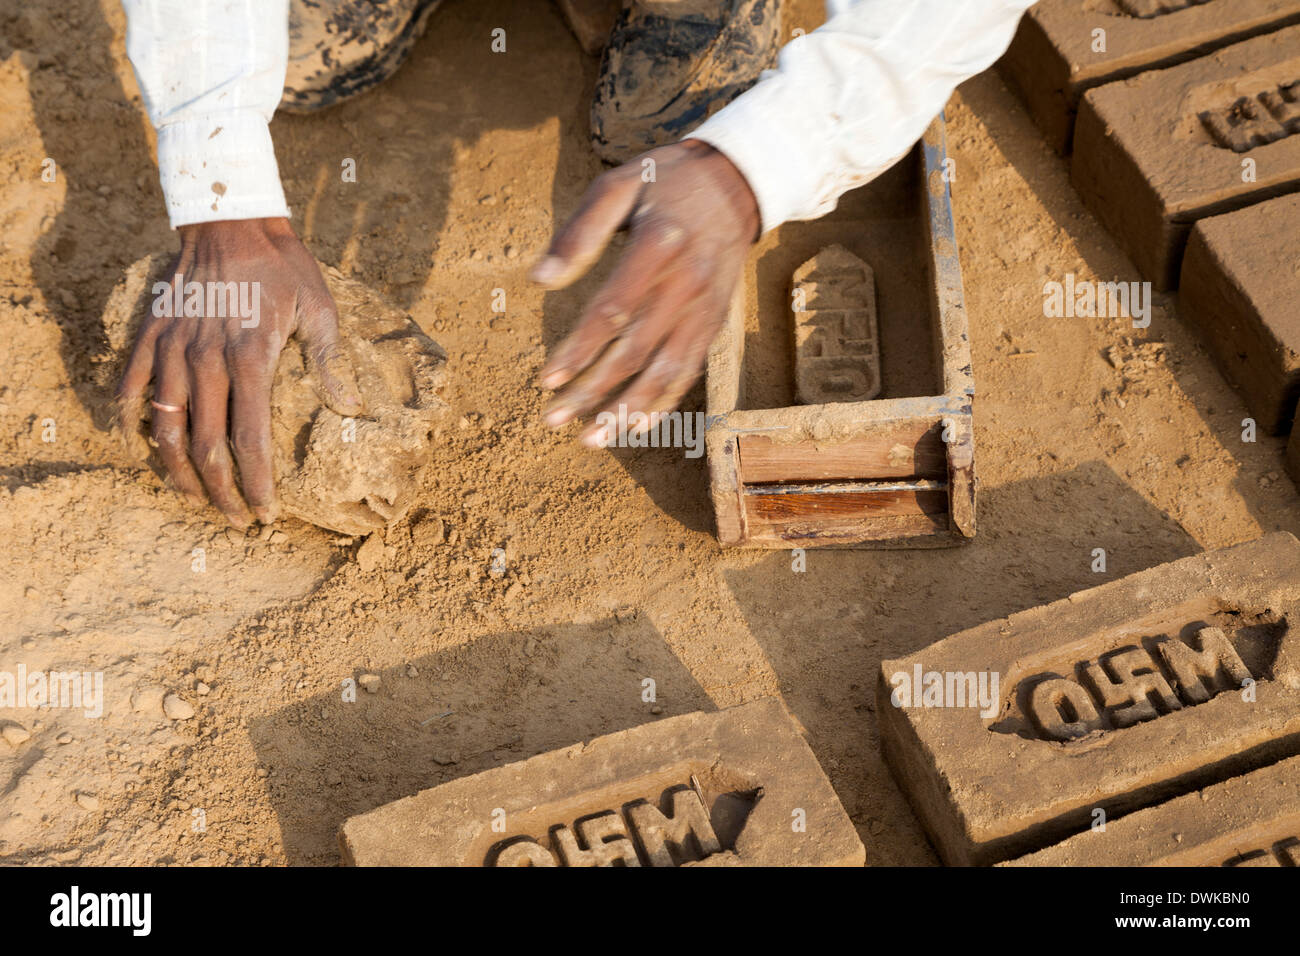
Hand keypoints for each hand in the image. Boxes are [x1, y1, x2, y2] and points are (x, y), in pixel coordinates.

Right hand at [116, 218, 361, 527]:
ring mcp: (173, 348)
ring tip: (194, 499)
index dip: (257, 483)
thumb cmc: (284, 267)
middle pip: (205, 445)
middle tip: (235, 522)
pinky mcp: (151, 335)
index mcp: (251, 358)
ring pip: (164, 426)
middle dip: (220, 492)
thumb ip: (330, 362)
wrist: (231, 219)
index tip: (267, 513)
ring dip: (176, 472)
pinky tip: (140, 449)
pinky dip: (130, 422)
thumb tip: (351, 410)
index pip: (250, 440)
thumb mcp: (320, 308)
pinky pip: (131, 387)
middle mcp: (206, 359)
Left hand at [531, 139, 758, 445]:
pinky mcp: (714, 321)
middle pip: (634, 352)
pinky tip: (635, 426)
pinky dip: (663, 403)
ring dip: (626, 411)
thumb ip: (580, 232)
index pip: (612, 312)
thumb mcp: (618, 186)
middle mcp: (686, 284)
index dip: (578, 350)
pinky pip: (688, 371)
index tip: (547, 379)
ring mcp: (705, 307)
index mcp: (658, 246)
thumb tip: (539, 279)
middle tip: (553, 418)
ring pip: (665, 372)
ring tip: (591, 438)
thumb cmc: (665, 182)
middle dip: (592, 392)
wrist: (737, 183)